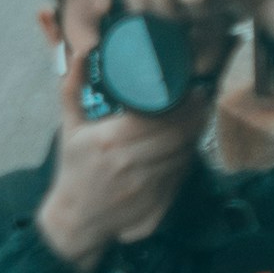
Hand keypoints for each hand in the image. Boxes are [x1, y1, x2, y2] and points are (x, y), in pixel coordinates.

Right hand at [28, 0, 273, 264]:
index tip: (193, 87)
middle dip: (196, 114)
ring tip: (200, 115)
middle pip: (178, 134)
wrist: (77, 221)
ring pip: (184, 154)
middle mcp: (132, 164)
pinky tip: (188, 144)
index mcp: (111, 141)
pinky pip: (181, 175)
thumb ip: (72, 86)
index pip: (158, 117)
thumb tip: (78, 51)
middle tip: (204, 96)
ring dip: (196, 134)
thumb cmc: (74, 170)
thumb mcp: (69, 126)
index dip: (182, 103)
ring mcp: (146, 187)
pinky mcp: (158, 204)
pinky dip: (188, 157)